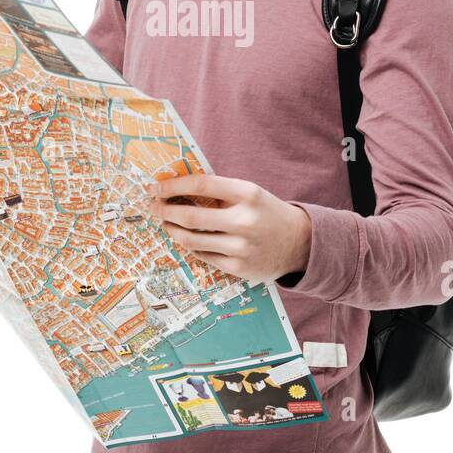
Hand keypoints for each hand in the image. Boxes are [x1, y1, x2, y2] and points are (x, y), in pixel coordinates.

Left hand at [147, 173, 311, 283]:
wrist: (299, 243)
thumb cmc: (266, 212)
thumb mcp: (249, 193)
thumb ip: (218, 191)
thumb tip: (176, 187)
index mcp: (247, 194)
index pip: (200, 185)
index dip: (172, 186)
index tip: (155, 187)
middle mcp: (244, 220)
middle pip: (190, 216)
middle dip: (164, 210)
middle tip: (153, 207)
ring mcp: (241, 246)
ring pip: (191, 240)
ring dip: (171, 230)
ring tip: (165, 223)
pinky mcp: (238, 267)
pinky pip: (203, 256)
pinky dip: (190, 246)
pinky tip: (185, 238)